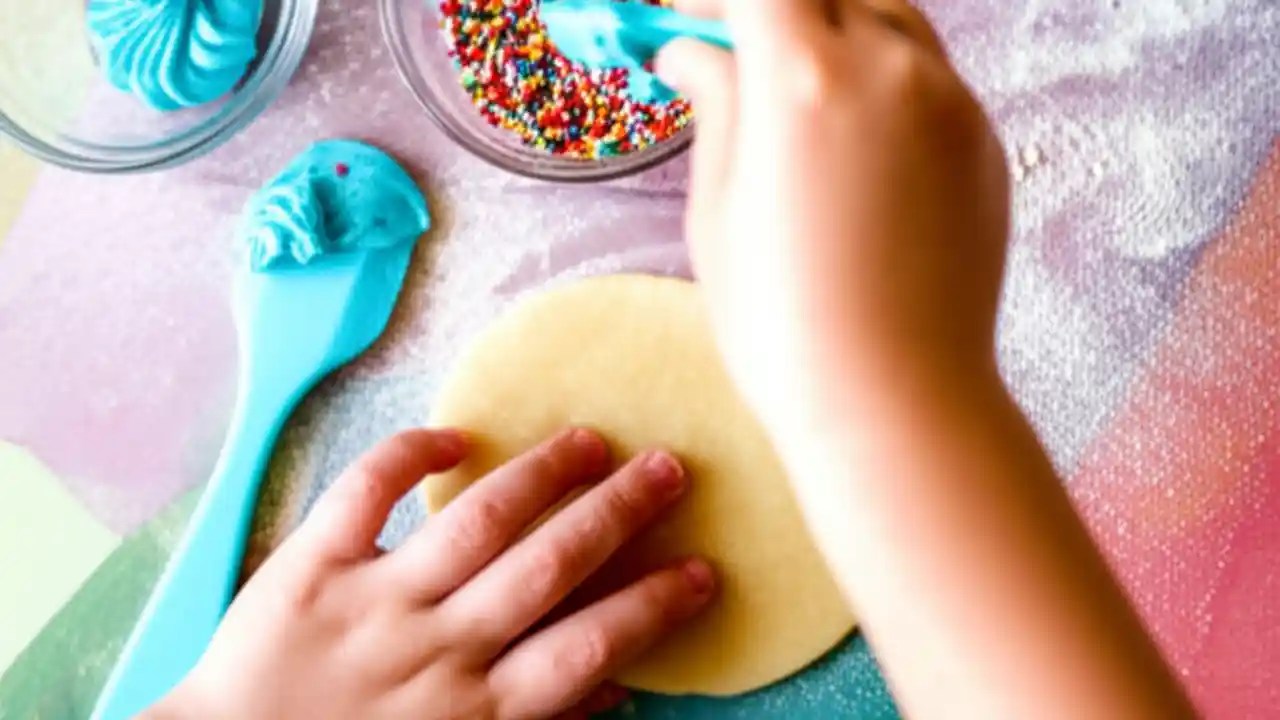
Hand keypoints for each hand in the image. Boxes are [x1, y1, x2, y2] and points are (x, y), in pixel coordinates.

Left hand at [146, 428, 714, 719]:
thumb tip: (616, 685)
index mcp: (476, 711)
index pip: (585, 648)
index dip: (651, 607)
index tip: (701, 570)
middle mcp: (437, 650)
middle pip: (546, 568)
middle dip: (616, 515)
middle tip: (668, 469)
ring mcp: (374, 602)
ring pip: (477, 520)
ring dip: (543, 474)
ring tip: (591, 440)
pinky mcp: (312, 564)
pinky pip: (366, 493)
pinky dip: (411, 454)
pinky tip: (455, 437)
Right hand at [658, 0, 1009, 431]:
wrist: (896, 400)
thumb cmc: (785, 324)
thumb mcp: (718, 212)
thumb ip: (714, 108)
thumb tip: (693, 52)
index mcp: (804, 79)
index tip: (683, 15)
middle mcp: (888, 68)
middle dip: (776, 8)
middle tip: (733, 50)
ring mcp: (949, 102)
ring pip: (887, 19)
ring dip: (834, 31)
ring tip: (794, 95)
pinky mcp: (983, 141)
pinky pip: (928, 75)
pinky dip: (882, 79)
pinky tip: (851, 144)